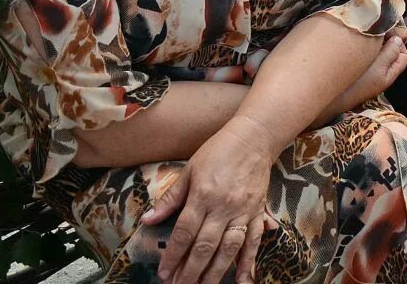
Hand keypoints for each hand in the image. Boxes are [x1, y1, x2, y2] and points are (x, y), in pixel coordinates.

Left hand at [144, 119, 274, 283]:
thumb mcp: (190, 170)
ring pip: (228, 248)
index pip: (185, 232)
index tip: (164, 273)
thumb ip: (170, 198)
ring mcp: (243, 211)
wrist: (254, 137)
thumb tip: (148, 220)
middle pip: (205, 245)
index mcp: (203, 196)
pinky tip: (241, 279)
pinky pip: (253, 240)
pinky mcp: (257, 212)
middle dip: (191, 270)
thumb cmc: (218, 150)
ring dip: (215, 271)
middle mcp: (223, 207)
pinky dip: (248, 261)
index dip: (173, 255)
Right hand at [314, 30, 406, 125]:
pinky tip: (356, 43)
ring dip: (373, 44)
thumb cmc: (357, 84)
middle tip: (376, 30)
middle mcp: (380, 75)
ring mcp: (367, 75)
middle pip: (390, 54)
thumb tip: (399, 39)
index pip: (403, 55)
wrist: (330, 99)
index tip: (388, 30)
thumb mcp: (378, 67)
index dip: (399, 41)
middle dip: (385, 41)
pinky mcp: (355, 73)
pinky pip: (364, 58)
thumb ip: (390, 53)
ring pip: (376, 55)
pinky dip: (363, 49)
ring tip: (366, 35)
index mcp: (389, 74)